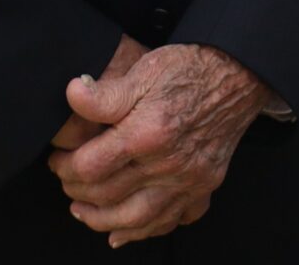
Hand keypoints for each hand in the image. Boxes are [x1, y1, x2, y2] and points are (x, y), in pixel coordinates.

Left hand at [49, 43, 268, 246]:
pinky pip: (174, 219)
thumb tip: (72, 93)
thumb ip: (106, 92)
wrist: (240, 72)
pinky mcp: (205, 185)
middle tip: (67, 181)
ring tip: (85, 211)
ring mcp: (189, 179)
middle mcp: (168, 163)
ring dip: (103, 221)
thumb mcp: (145, 70)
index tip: (58, 159)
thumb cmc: (191, 67)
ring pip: (137, 219)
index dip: (65, 166)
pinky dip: (149, 230)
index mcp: (147, 133)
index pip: (91, 166)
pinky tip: (128, 230)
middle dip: (78, 192)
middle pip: (109, 196)